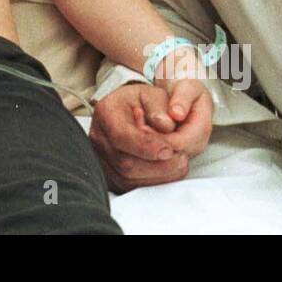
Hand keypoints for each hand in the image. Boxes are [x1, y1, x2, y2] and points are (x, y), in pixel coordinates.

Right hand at [88, 79, 210, 193]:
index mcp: (106, 112)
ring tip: (179, 161)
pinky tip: (169, 168)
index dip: (147, 147)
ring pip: (130, 179)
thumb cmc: (143, 102)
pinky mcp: (111, 175)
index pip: (122, 136)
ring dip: (160, 175)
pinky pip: (133, 187)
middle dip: (159, 164)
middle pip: (126, 163)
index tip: (170, 149)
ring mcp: (102, 159)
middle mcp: (99, 138)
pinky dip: (155, 181)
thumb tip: (166, 126)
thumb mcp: (153, 94)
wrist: (131, 111)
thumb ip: (160, 106)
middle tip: (182, 156)